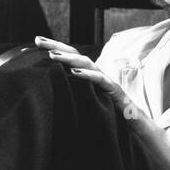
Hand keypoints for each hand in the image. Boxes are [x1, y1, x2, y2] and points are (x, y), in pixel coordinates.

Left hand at [34, 35, 149, 124]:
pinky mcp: (115, 92)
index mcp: (88, 77)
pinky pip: (101, 81)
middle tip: (37, 40)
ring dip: (69, 58)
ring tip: (51, 55)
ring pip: (87, 64)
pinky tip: (74, 72)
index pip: (69, 58)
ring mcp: (106, 82)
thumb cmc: (109, 118)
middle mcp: (96, 75)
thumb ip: (70, 98)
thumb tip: (44, 97)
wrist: (136, 129)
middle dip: (56, 46)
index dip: (53, 49)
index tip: (33, 43)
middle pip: (76, 54)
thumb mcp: (84, 105)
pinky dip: (88, 75)